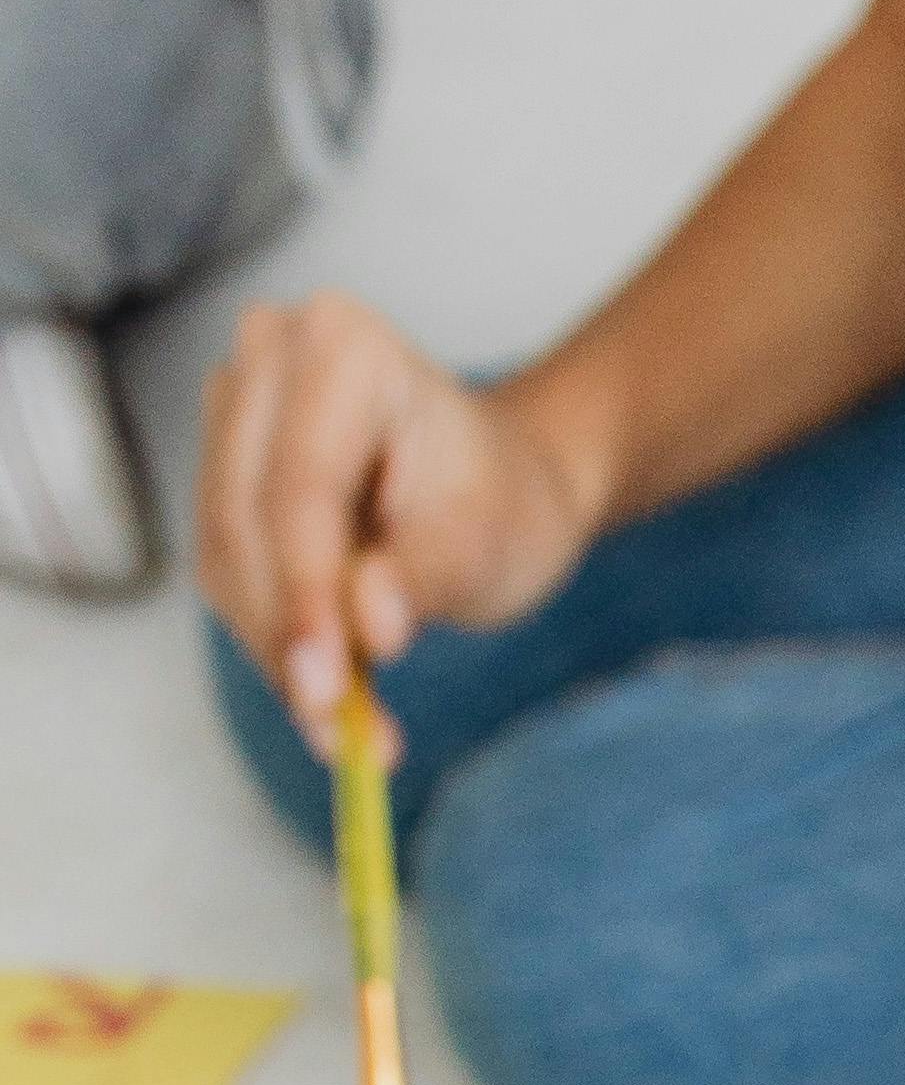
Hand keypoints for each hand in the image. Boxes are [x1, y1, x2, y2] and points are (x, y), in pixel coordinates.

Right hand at [197, 293, 602, 734]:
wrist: (498, 487)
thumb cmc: (501, 502)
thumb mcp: (485, 544)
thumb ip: (424, 580)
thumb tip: (367, 624)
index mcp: (346, 345)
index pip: (303, 484)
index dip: (306, 594)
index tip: (323, 690)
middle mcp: (271, 355)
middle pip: (247, 519)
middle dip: (290, 640)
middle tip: (342, 738)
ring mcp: (236, 406)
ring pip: (224, 553)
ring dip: (277, 654)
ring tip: (349, 731)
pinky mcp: (223, 468)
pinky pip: (226, 569)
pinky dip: (272, 641)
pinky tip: (326, 693)